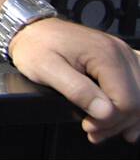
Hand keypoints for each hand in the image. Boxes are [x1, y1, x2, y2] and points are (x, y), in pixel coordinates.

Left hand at [8, 16, 139, 143]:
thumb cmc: (36, 45)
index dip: (110, 121)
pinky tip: (124, 116)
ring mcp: (123, 54)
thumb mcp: (45, 69)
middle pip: (138, 101)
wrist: (32, 28)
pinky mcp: (121, 58)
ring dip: (127, 116)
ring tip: (104, 127)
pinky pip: (139, 83)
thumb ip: (76, 90)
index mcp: (105, 54)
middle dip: (117, 122)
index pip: (126, 101)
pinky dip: (134, 102)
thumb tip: (104, 112)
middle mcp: (119, 52)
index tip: (89, 127)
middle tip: (93, 131)